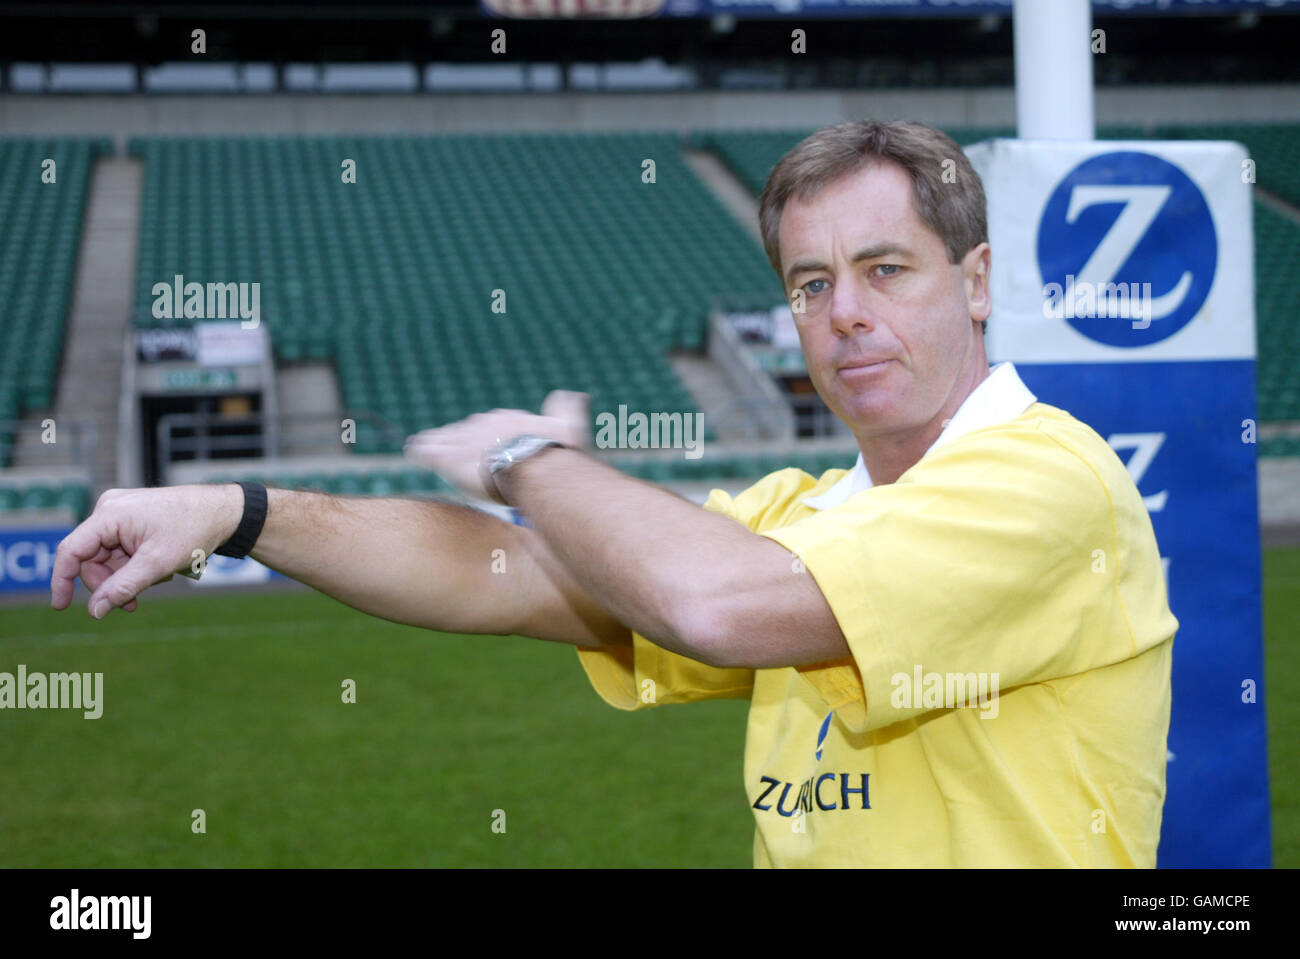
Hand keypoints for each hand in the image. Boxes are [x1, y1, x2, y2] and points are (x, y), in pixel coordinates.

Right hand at [50, 484, 243, 618]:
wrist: (225, 512)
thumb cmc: (194, 530)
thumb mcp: (157, 564)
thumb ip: (123, 588)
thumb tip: (95, 611)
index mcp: (110, 514)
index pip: (71, 550)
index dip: (62, 580)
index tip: (61, 607)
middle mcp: (110, 510)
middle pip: (91, 559)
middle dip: (110, 584)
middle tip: (132, 604)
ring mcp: (121, 513)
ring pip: (108, 558)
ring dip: (127, 577)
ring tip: (158, 581)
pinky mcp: (133, 519)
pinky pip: (122, 550)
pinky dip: (135, 566)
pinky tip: (160, 570)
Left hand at [404, 390, 589, 501]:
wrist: (529, 463)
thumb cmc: (550, 451)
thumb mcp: (569, 427)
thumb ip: (569, 410)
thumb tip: (576, 394)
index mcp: (507, 421)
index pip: (493, 424)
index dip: (488, 435)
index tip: (487, 443)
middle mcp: (482, 425)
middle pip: (467, 431)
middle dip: (460, 439)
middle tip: (455, 449)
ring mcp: (463, 440)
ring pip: (444, 438)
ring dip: (435, 442)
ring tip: (423, 444)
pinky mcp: (447, 456)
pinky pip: (427, 450)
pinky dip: (420, 451)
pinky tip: (414, 451)